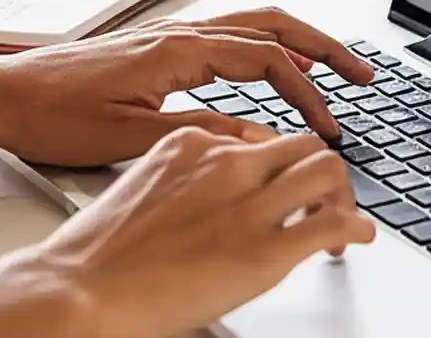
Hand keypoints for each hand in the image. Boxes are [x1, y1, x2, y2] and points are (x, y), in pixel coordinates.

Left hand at [0, 7, 373, 166]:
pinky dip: (267, 46)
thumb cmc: (50, 114)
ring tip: (334, 67)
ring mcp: (171, 36)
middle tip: (363, 74)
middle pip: (274, 27)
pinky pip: (230, 35)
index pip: (268, 62)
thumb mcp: (130, 137)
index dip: (307, 94)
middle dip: (325, 48)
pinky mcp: (160, 47)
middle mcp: (181, 33)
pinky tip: (274, 68)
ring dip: (300, 42)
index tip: (329, 124)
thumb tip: (261, 141)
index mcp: (179, 50)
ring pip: (254, 25)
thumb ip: (203, 135)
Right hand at [0, 128, 375, 337]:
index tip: (285, 182)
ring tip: (341, 220)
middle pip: (302, 144)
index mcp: (192, 143)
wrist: (74, 290)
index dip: (281, 164)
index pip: (260, 138)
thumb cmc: (94, 254)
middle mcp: (226, 162)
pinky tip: (356, 238)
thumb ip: (186, 181)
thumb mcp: (142, 189)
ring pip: (327, 169)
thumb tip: (212, 198)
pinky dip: (356, 227)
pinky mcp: (264, 248)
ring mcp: (248, 203)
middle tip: (325, 200)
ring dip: (343, 195)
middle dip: (322, 172)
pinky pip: (333, 222)